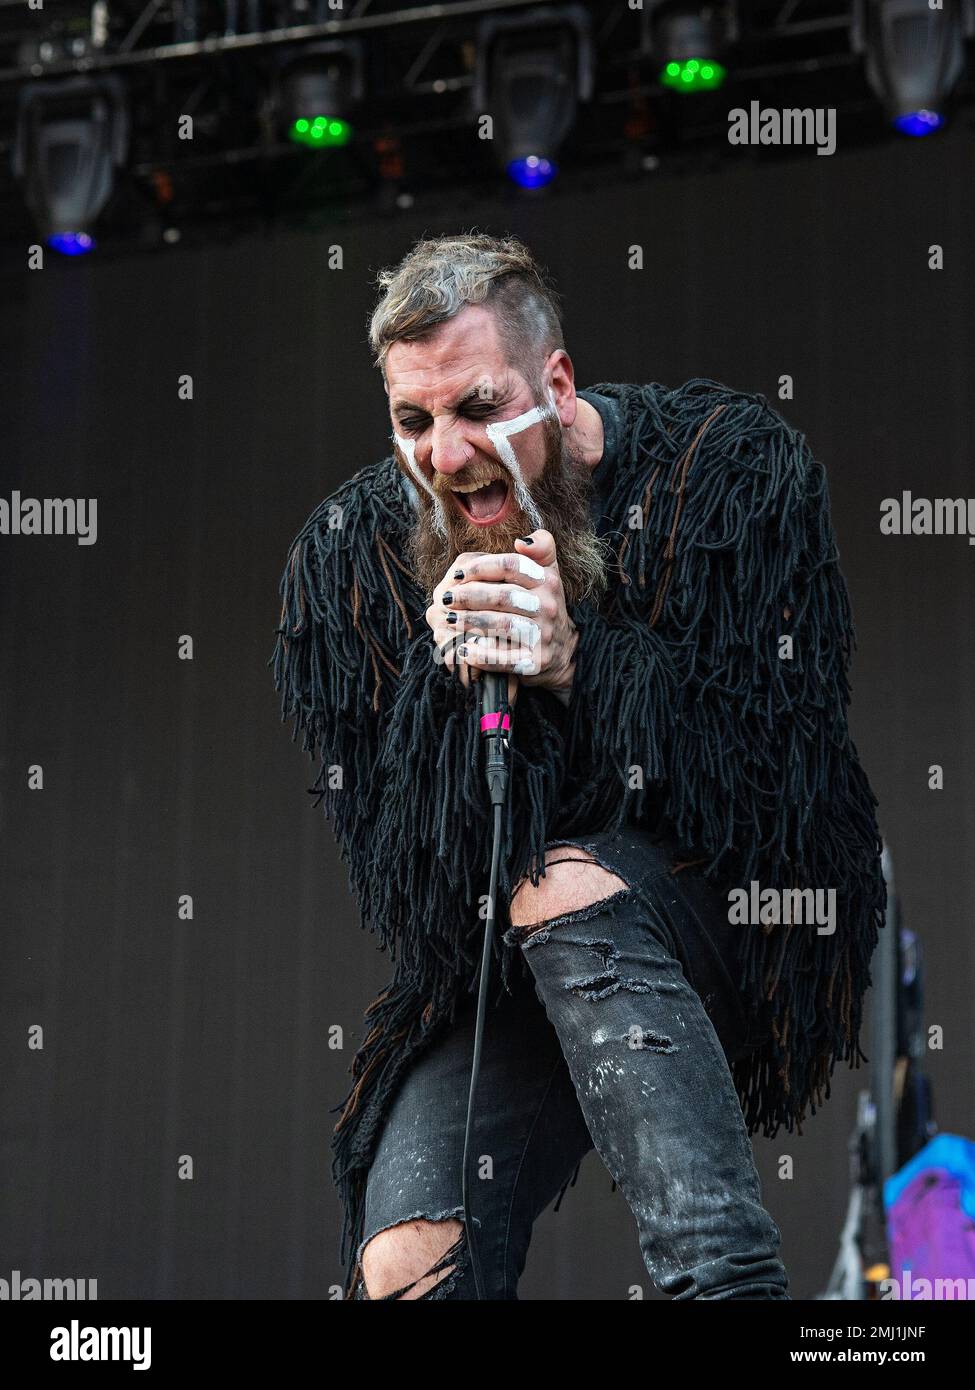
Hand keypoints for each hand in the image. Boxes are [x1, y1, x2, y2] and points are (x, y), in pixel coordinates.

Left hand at [424, 529, 577, 700]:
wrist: (564, 651)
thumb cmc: (544, 606)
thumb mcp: (549, 573)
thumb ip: (541, 548)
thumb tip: (521, 541)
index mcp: (547, 581)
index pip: (511, 565)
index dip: (480, 567)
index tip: (456, 575)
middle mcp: (548, 607)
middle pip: (503, 596)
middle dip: (469, 597)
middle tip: (446, 599)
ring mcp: (543, 636)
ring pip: (503, 626)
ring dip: (471, 623)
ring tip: (449, 620)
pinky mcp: (535, 662)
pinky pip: (505, 659)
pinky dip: (482, 655)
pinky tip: (463, 650)